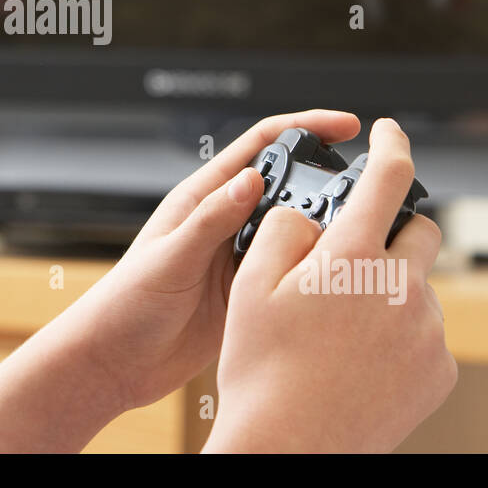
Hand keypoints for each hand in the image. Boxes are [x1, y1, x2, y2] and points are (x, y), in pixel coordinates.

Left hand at [51, 109, 361, 413]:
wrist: (115, 363)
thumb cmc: (126, 305)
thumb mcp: (170, 258)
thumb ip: (210, 221)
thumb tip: (250, 179)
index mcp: (202, 199)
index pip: (261, 147)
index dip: (305, 127)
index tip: (346, 124)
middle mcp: (225, 222)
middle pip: (289, 184)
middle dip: (330, 176)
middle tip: (373, 184)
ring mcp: (240, 257)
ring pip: (297, 229)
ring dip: (329, 226)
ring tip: (369, 231)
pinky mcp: (250, 292)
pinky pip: (292, 270)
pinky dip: (319, 268)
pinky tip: (345, 276)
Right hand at [204, 118, 457, 452]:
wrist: (289, 451)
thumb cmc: (262, 372)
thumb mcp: (252, 285)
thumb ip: (285, 228)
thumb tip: (310, 213)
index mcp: (354, 257)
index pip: (389, 176)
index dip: (392, 143)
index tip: (388, 132)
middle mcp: (401, 288)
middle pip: (417, 231)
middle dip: (388, 230)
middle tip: (347, 259)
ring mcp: (427, 332)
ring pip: (417, 285)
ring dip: (388, 288)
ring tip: (338, 330)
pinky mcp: (439, 370)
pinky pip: (425, 331)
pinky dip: (398, 332)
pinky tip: (358, 358)